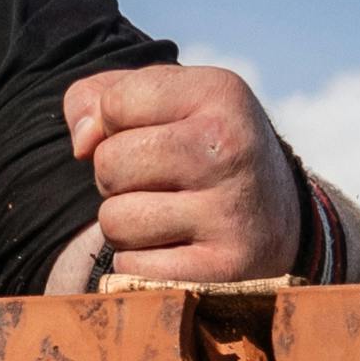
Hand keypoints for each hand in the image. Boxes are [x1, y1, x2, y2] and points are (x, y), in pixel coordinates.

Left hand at [59, 65, 300, 283]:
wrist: (278, 216)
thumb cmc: (201, 148)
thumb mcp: (167, 101)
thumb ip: (99, 97)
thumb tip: (80, 144)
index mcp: (219, 92)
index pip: (113, 105)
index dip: (114, 124)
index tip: (153, 133)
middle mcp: (228, 148)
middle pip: (108, 164)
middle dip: (116, 177)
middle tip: (157, 180)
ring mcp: (229, 211)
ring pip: (115, 221)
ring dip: (125, 223)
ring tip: (165, 213)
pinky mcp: (223, 267)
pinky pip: (132, 267)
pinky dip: (140, 261)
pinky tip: (176, 246)